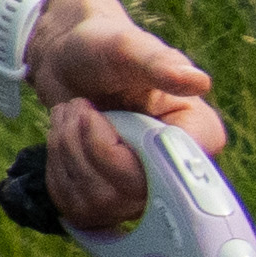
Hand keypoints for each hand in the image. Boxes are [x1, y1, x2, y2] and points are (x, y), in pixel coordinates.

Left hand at [23, 0, 228, 235]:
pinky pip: (78, 209)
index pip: (172, 174)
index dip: (122, 152)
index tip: (96, 114)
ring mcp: (142, 190)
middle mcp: (177, 170)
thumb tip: (198, 82)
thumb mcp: (127, 47)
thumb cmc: (103, 48)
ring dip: (67, 153)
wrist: (69, 61)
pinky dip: (57, 171)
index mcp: (198, 134)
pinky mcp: (111, 200)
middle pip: (129, 193)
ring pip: (99, 203)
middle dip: (85, 147)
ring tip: (70, 117)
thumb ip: (158, 64)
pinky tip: (63, 141)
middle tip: (77, 107)